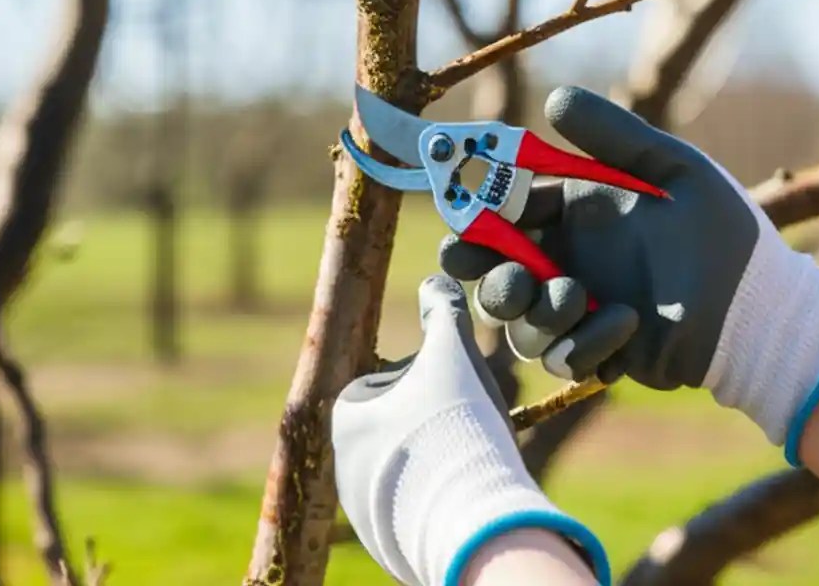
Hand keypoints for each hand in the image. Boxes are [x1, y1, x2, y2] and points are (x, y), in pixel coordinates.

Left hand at [332, 275, 608, 585]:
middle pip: (403, 424)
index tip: (460, 390)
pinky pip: (418, 506)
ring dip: (442, 459)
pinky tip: (469, 494)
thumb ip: (443, 310)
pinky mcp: (389, 540)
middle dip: (439, 421)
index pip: (392, 378)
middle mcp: (343, 463)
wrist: (471, 519)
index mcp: (348, 415)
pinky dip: (443, 497)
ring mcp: (363, 506)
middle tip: (474, 425)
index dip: (434, 378)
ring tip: (475, 460)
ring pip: (412, 465)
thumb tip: (436, 279)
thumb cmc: (455, 424)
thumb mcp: (452, 353)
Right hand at [441, 87, 818, 457]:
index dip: (476, 221)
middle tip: (513, 274)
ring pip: (518, 324)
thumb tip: (554, 99)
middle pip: (491, 276)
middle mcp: (565, 263)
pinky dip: (586, 342)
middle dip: (489, 277)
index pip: (501, 215)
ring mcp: (578, 313)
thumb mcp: (673, 171)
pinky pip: (563, 358)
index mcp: (572, 215)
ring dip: (538, 311)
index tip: (470, 225)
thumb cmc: (724, 236)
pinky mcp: (597, 353)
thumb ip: (615, 136)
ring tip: (577, 295)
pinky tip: (627, 322)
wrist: (763, 310)